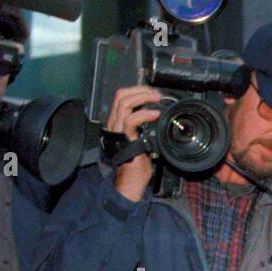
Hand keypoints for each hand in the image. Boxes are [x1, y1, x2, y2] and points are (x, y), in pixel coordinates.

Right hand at [106, 85, 163, 201]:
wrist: (131, 180)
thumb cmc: (137, 162)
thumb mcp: (143, 139)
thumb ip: (145, 128)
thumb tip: (157, 117)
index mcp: (118, 122)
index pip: (122, 98)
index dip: (137, 91)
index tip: (153, 93)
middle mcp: (114, 123)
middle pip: (121, 95)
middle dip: (140, 90)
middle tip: (156, 94)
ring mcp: (118, 129)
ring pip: (124, 103)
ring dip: (143, 97)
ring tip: (156, 100)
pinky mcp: (124, 138)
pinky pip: (131, 120)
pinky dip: (144, 114)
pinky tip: (155, 114)